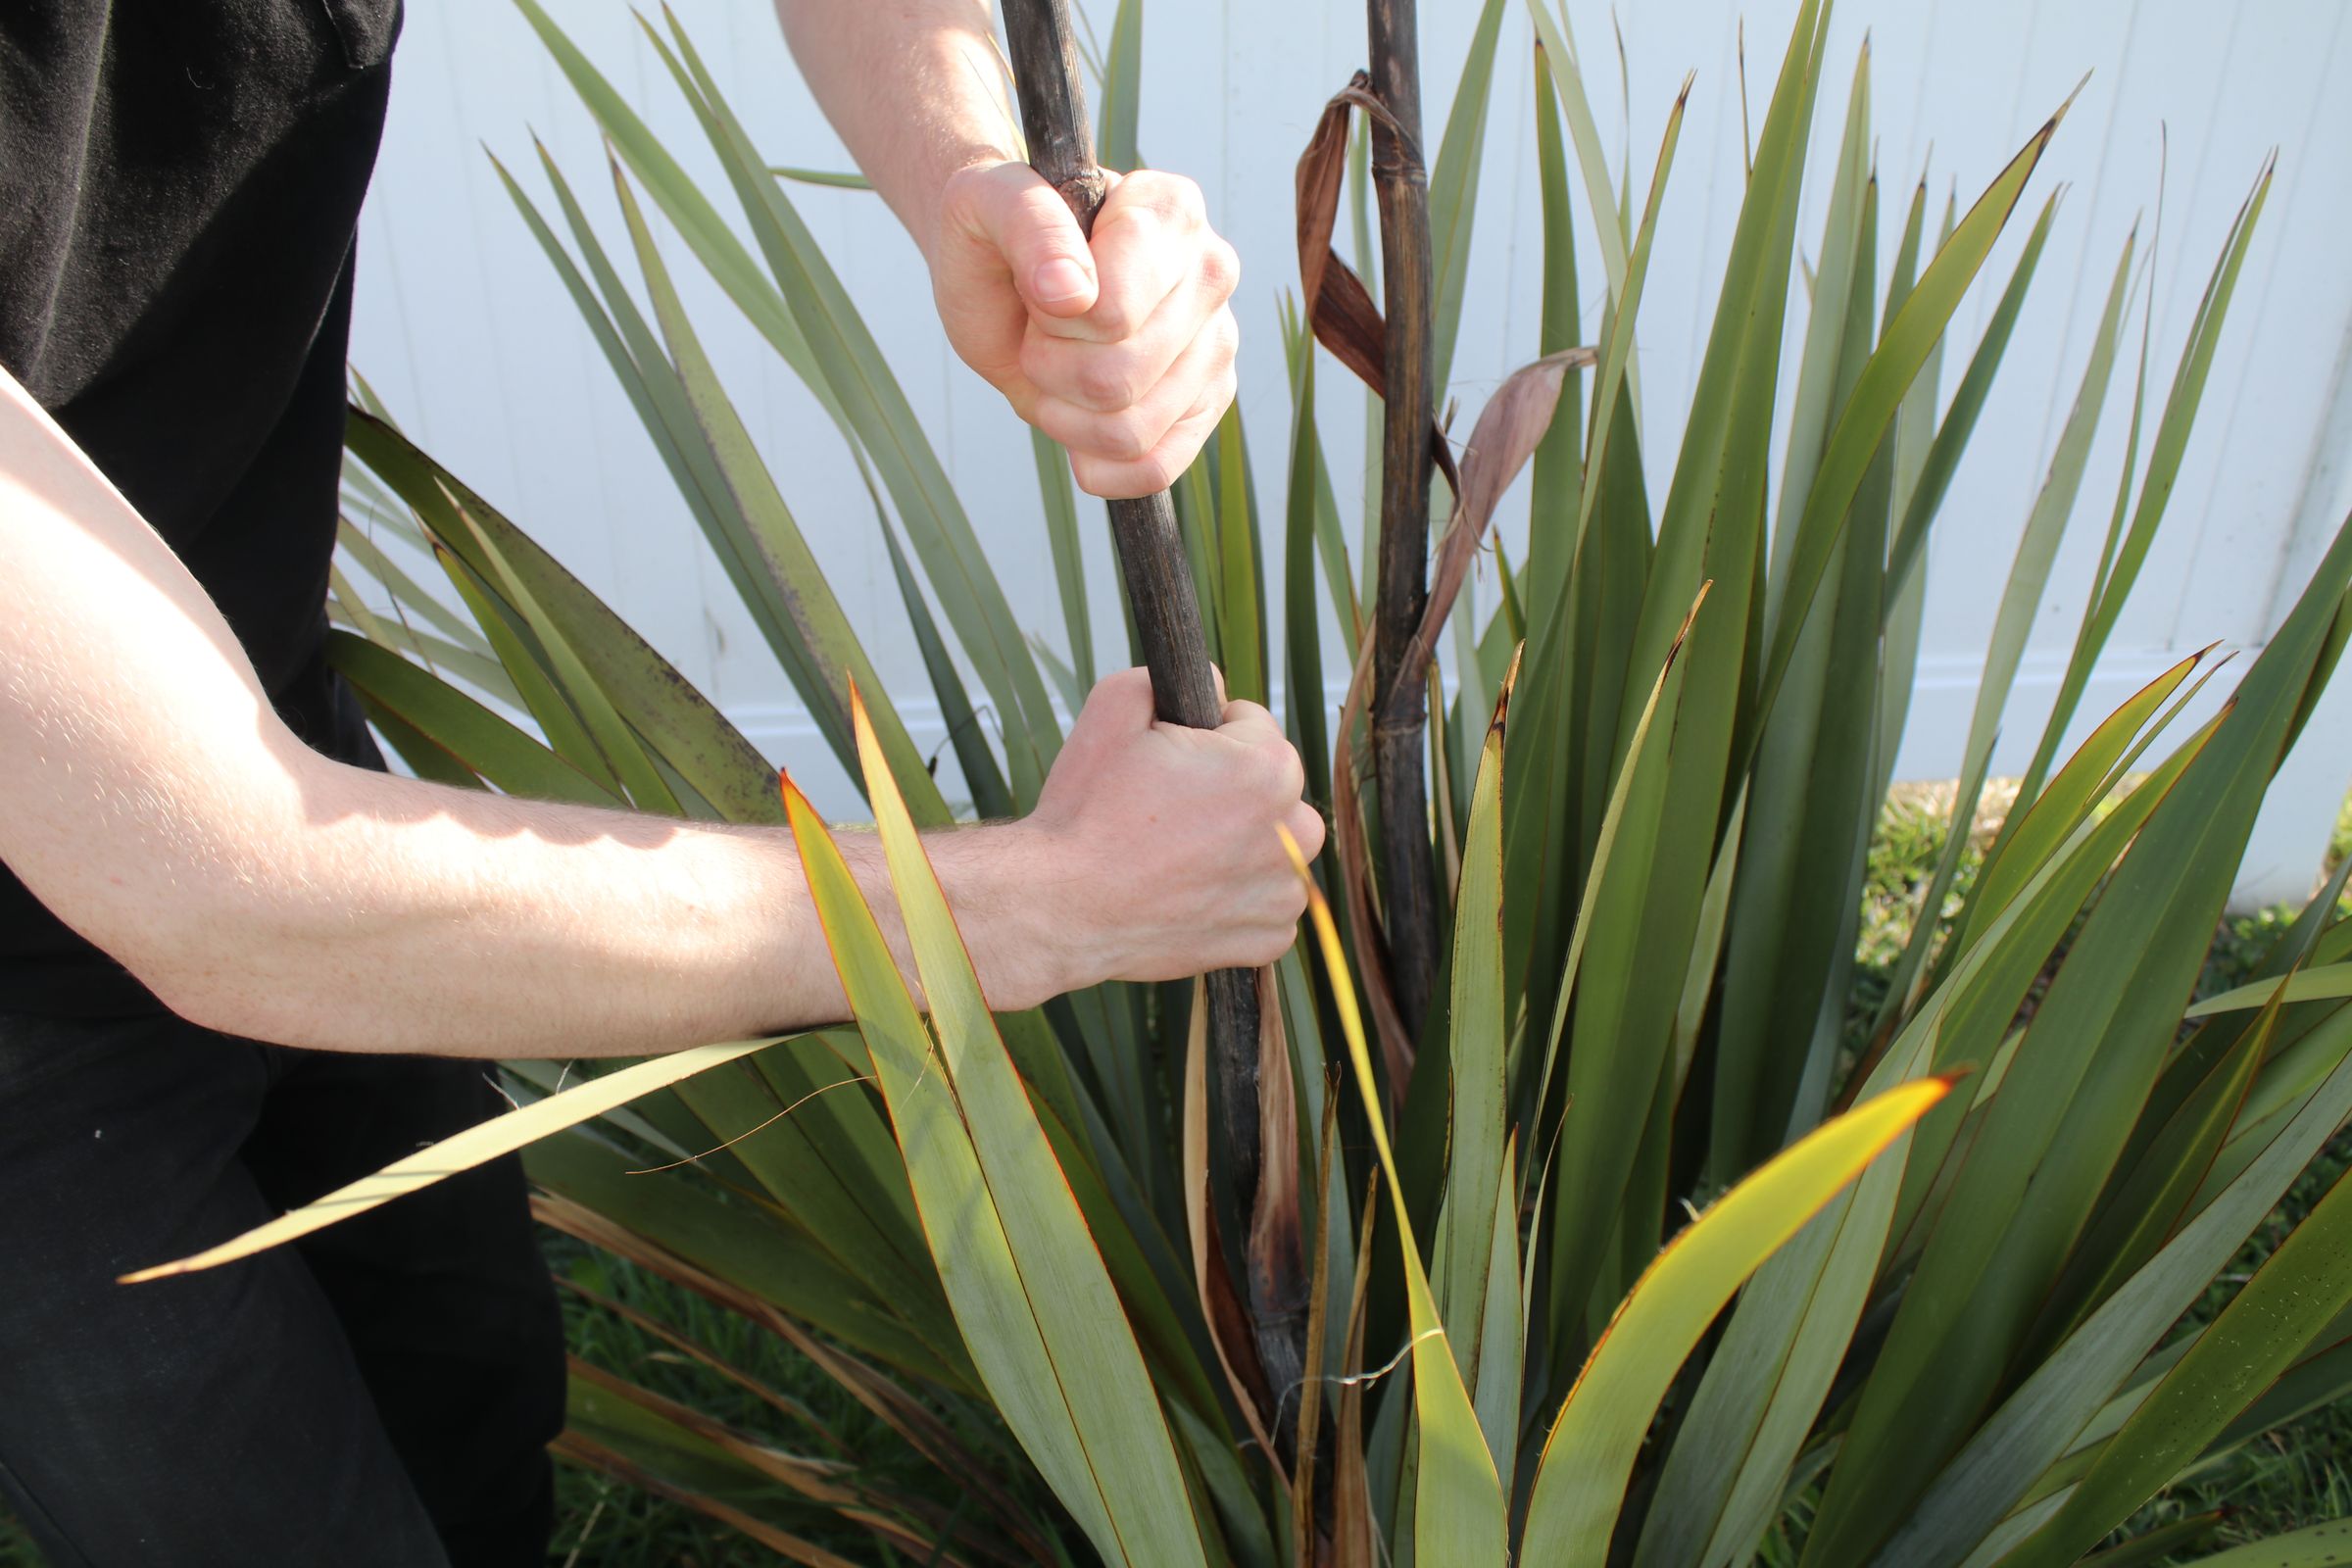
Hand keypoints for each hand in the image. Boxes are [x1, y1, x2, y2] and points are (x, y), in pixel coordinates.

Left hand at [928, 161, 1240, 497]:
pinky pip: (1156, 468)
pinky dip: (1098, 464)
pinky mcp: (1209, 400)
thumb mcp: (986, 206)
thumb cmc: (997, 233)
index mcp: (1170, 211)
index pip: (1115, 313)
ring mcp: (1217, 342)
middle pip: (1119, 379)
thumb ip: (1030, 227)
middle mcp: (1210, 273)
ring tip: (1054, 368)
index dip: (1053, 320)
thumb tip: (1073, 291)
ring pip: (1132, 431)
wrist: (1005, 273)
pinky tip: (1075, 425)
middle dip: (1050, 368)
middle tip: (1038, 332)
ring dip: (1063, 416)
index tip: (1039, 286)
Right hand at [1019, 667, 1323, 990]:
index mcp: (1270, 768)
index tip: (1169, 763)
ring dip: (1243, 843)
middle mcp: (1295, 833)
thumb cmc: (1087, 809)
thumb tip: (1211, 684)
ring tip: (1177, 852)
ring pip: (1276, 848)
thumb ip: (1174, 675)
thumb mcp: (1115, 704)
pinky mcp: (1266, 940)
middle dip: (1232, 789)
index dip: (1205, 735)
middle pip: (1272, 789)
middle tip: (1169, 810)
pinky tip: (1187, 892)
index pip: (1253, 726)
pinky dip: (1235, 898)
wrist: (1058, 906)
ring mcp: (1283, 893)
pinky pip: (1265, 903)